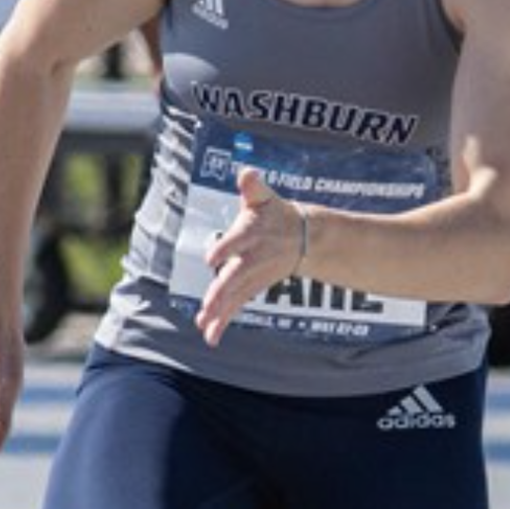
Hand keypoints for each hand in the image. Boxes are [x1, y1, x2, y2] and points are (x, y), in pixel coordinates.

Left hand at [195, 168, 305, 346]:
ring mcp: (253, 276)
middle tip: (208, 306)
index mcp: (252, 234)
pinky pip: (236, 306)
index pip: (237, 241)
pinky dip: (223, 321)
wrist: (304, 239)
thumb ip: (253, 187)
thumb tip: (247, 172)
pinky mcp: (252, 287)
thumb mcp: (265, 197)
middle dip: (221, 292)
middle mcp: (252, 258)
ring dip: (220, 313)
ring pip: (235, 296)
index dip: (224, 249)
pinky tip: (210, 336)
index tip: (211, 258)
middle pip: (235, 276)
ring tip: (205, 328)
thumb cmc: (275, 214)